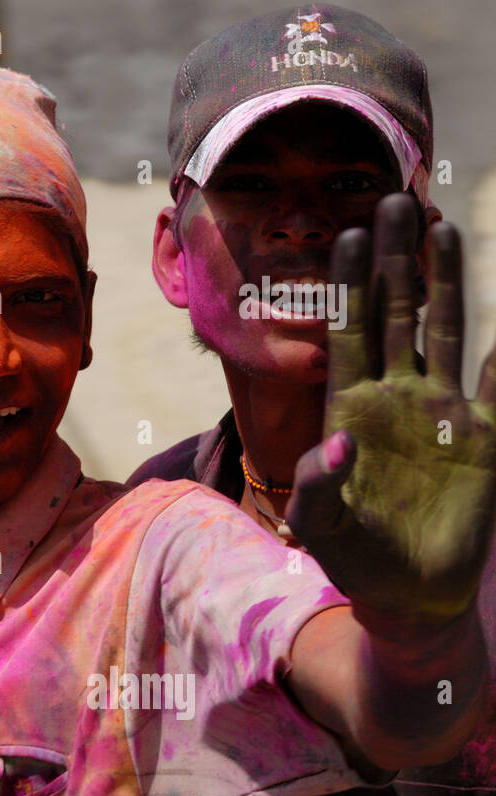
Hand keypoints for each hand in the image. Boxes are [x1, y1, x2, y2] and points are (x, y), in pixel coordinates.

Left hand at [287, 194, 495, 629]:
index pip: (349, 332)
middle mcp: (396, 396)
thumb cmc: (353, 557)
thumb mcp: (321, 525)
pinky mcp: (485, 437)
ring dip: (444, 280)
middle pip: (396, 312)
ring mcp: (442, 411)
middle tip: (395, 201)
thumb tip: (342, 440)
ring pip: (443, 329)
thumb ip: (319, 484)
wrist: (407, 591)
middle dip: (395, 259)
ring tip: (442, 227)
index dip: (350, 285)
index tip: (348, 233)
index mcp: (351, 409)